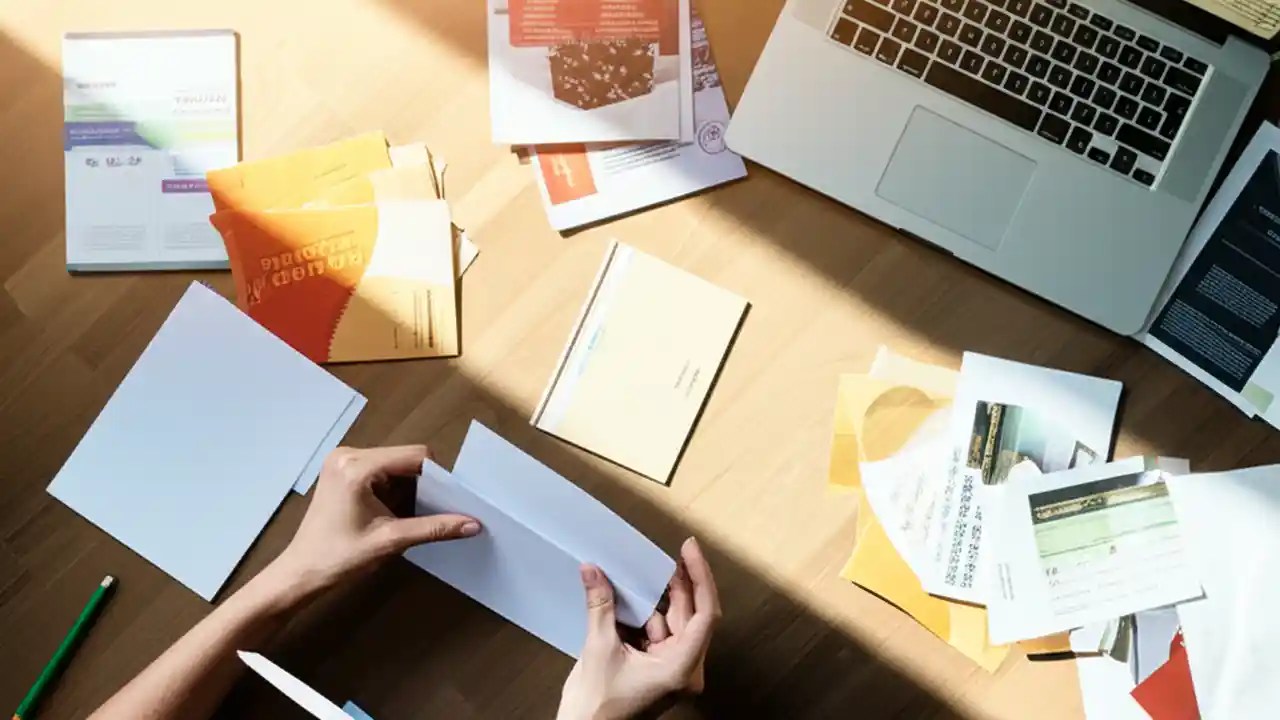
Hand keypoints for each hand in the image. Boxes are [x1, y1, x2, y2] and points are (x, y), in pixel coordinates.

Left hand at [268, 445, 479, 597]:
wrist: (301, 573)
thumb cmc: (341, 558)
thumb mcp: (391, 541)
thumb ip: (434, 528)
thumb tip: (475, 524)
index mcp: (357, 465)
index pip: (416, 456)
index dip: (439, 477)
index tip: (453, 502)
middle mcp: (349, 454)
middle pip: (406, 458)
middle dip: (424, 484)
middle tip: (435, 511)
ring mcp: (343, 461)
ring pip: (396, 465)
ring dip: (409, 488)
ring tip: (412, 515)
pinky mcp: (342, 471)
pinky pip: (382, 471)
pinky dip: (395, 489)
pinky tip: (395, 512)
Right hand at [558, 538, 719, 719]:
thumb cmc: (598, 708)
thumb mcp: (599, 649)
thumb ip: (600, 605)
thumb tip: (593, 571)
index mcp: (681, 668)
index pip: (704, 614)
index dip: (700, 577)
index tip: (689, 551)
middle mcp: (685, 670)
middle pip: (691, 616)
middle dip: (678, 585)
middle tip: (667, 555)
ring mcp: (673, 671)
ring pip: (674, 623)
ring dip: (657, 601)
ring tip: (639, 576)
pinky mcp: (660, 670)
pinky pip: (660, 634)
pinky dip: (646, 617)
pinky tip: (630, 601)